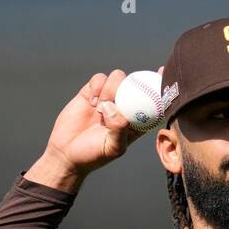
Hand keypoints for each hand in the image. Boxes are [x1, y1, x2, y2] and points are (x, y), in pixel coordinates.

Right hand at [27, 66, 163, 190]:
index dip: (160, 87)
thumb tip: (114, 107)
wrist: (66, 152)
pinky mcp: (92, 92)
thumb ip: (119, 130)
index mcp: (137, 121)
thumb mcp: (113, 148)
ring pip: (118, 78)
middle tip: (126, 92)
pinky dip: (97, 87)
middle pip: (137, 84)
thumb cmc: (93, 155)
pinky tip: (92, 102)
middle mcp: (125, 107)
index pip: (153, 102)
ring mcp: (109, 97)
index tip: (162, 74)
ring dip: (111, 90)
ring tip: (100, 109)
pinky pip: (99, 78)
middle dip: (136, 81)